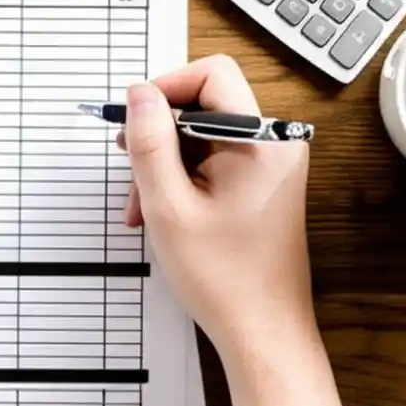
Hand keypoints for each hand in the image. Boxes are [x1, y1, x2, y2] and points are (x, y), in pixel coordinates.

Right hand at [121, 55, 350, 405]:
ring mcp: (271, 166)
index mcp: (261, 143)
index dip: (167, 87)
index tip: (137, 117)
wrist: (262, 332)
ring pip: (204, 136)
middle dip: (160, 134)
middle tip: (131, 165)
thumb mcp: (168, 206)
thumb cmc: (226, 280)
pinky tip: (161, 212)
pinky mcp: (262, 185)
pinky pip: (214, 160)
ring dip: (165, 163)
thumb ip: (150, 143)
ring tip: (144, 206)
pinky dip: (182, 179)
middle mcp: (274, 146)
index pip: (212, 74)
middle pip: (205, 104)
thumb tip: (140, 94)